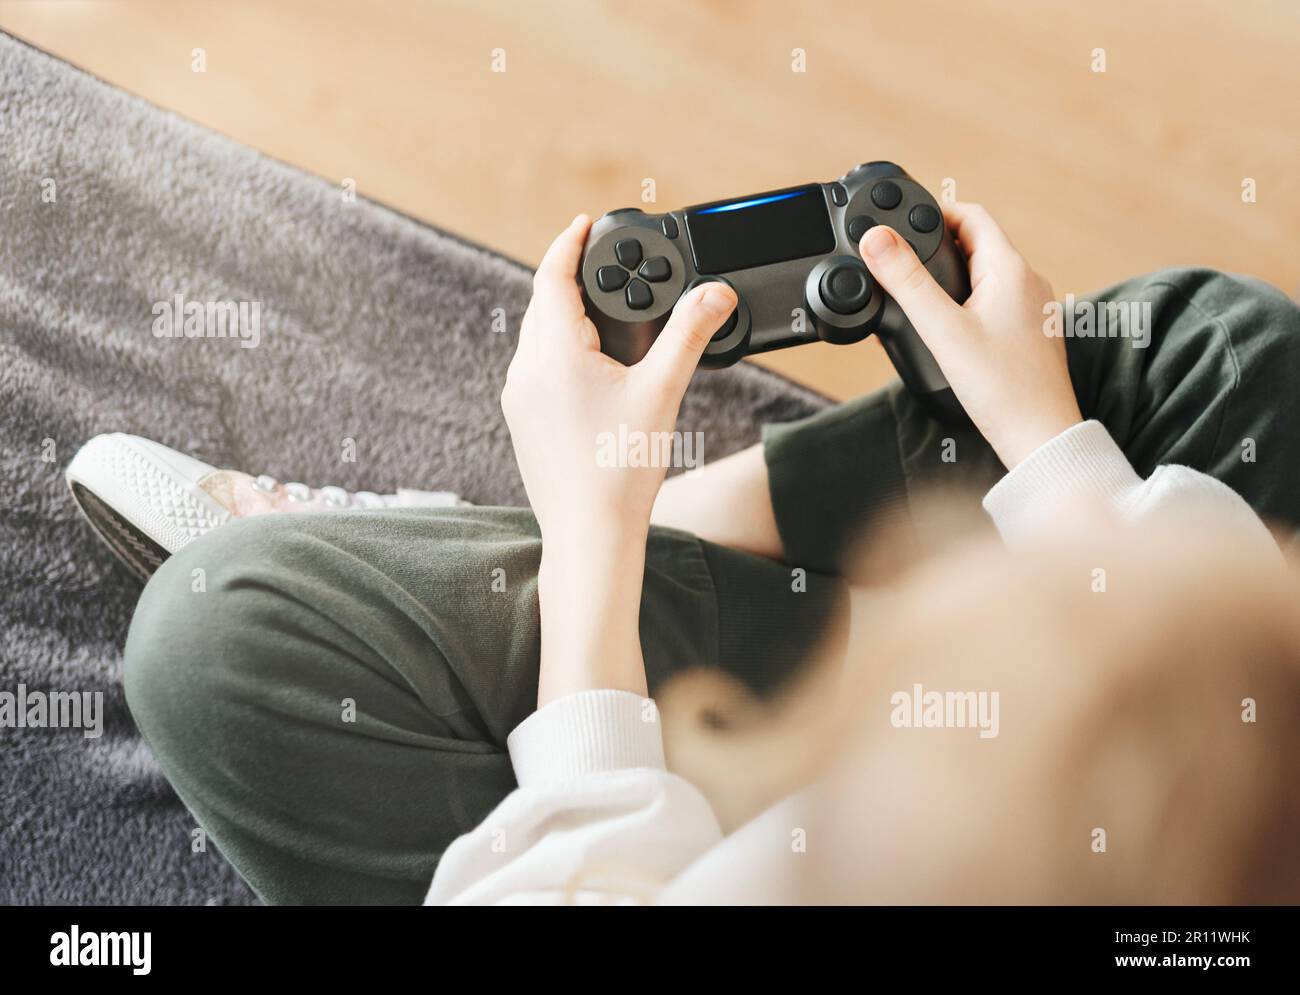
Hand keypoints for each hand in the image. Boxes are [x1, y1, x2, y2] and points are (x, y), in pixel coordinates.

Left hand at [502, 214, 736, 703]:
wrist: (588, 535)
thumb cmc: (619, 471)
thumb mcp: (661, 392)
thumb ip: (688, 334)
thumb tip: (715, 293)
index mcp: (553, 353)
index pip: (552, 276)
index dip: (570, 243)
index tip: (587, 223)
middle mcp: (526, 371)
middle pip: (542, 305)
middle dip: (571, 281)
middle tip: (605, 268)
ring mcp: (519, 399)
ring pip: (536, 338)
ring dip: (562, 318)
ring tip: (602, 316)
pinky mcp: (523, 423)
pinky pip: (535, 369)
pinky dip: (558, 352)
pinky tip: (590, 370)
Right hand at [857, 203, 1082, 468]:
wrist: (1039, 437)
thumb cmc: (1001, 388)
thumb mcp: (942, 330)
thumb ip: (906, 281)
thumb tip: (876, 239)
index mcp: (1011, 270)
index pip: (972, 215)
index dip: (936, 211)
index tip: (905, 221)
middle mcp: (1028, 283)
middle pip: (978, 243)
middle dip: (938, 246)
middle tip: (902, 259)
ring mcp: (1032, 309)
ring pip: (986, 274)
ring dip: (952, 275)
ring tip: (917, 293)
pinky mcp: (1029, 334)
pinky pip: (995, 301)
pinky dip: (967, 301)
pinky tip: (948, 327)